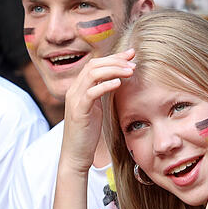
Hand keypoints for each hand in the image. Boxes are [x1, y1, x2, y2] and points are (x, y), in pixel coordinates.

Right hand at [60, 50, 134, 172]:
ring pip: (92, 74)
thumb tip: (117, 80)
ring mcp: (75, 100)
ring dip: (113, 70)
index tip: (131, 54)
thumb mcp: (97, 108)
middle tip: (133, 62)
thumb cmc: (88, 133)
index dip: (113, 57)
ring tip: (130, 71)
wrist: (76, 154)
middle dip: (115, 60)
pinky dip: (105, 85)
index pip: (95, 64)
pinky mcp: (78, 111)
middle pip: (93, 65)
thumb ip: (102, 93)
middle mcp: (74, 90)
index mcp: (79, 88)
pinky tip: (118, 84)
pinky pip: (90, 93)